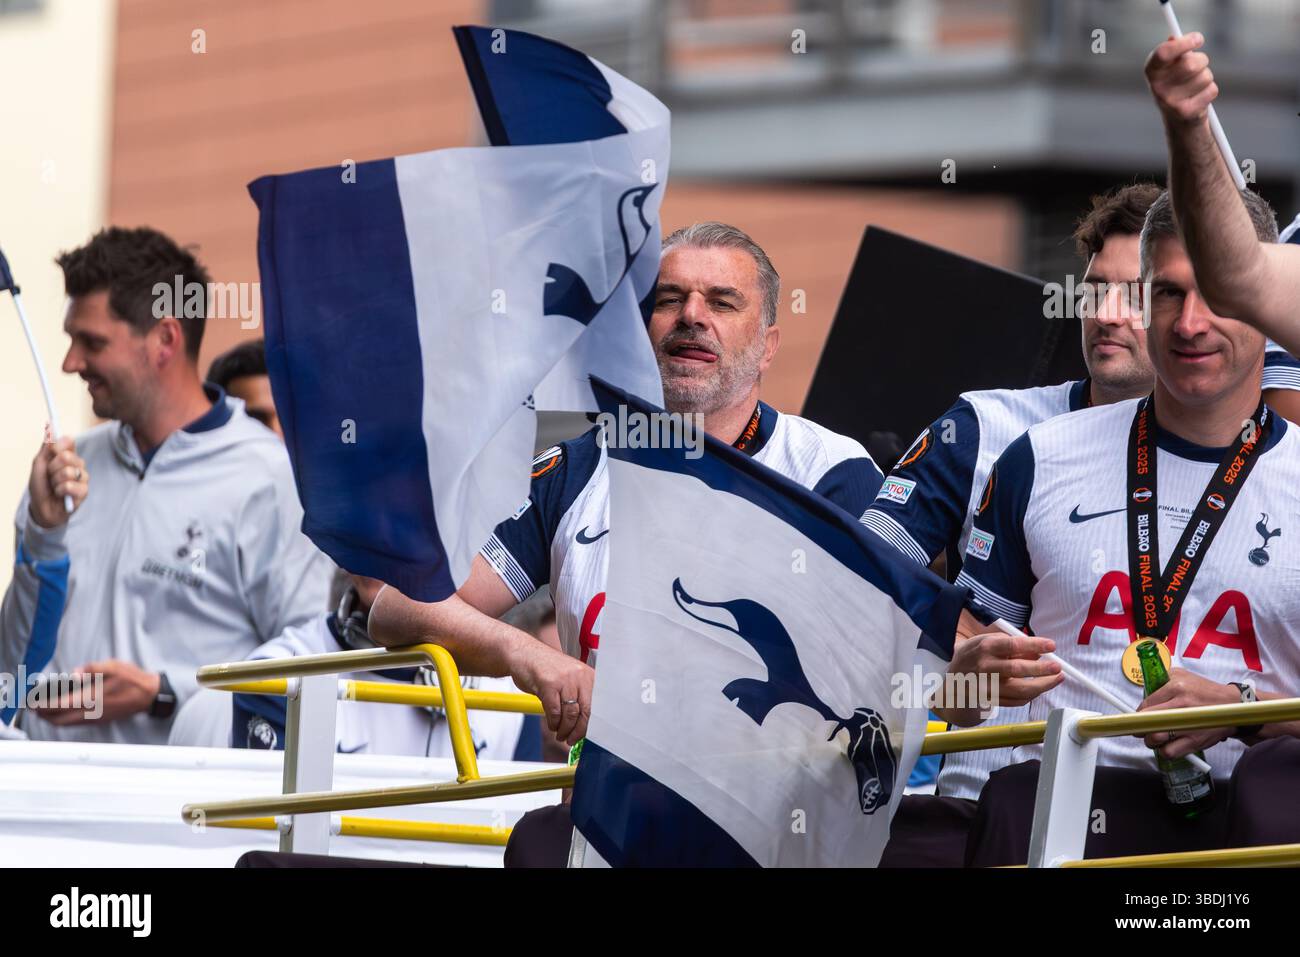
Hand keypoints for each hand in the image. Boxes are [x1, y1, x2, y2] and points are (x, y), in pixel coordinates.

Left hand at [27, 434, 87, 528]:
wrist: (41, 508)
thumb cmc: (41, 487)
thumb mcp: (39, 465)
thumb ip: (46, 448)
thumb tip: (50, 428)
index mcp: (67, 456)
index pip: (69, 442)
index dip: (60, 444)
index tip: (53, 449)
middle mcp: (77, 465)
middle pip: (67, 456)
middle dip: (52, 468)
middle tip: (50, 476)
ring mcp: (82, 478)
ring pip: (68, 472)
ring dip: (55, 481)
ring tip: (54, 487)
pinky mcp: (84, 492)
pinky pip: (70, 486)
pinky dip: (60, 491)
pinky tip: (60, 495)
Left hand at [34, 659, 160, 724]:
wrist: (149, 695)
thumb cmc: (133, 680)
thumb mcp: (114, 666)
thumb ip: (92, 668)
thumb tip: (74, 673)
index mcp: (92, 698)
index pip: (60, 705)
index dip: (43, 705)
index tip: (33, 702)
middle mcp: (91, 712)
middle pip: (59, 719)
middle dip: (44, 715)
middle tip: (33, 708)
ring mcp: (95, 718)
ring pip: (66, 724)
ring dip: (52, 719)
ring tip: (43, 711)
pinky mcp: (100, 720)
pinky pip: (76, 724)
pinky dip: (64, 721)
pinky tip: (62, 714)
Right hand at [509, 640, 593, 745]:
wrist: (524, 653)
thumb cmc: (546, 668)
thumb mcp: (569, 677)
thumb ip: (578, 696)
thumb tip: (584, 724)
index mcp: (588, 675)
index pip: (597, 705)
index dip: (591, 724)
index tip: (586, 736)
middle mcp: (579, 676)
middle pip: (586, 711)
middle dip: (579, 731)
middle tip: (572, 740)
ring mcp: (564, 680)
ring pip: (570, 714)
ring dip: (565, 729)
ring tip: (560, 734)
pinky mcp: (548, 684)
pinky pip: (554, 712)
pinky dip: (553, 723)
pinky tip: (552, 725)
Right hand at [934, 632, 1062, 725]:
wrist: (953, 683)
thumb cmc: (975, 657)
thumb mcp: (987, 643)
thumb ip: (1011, 646)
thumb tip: (1037, 653)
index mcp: (984, 647)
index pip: (1012, 645)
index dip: (1034, 645)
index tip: (1051, 646)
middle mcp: (985, 667)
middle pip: (1017, 669)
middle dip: (1042, 669)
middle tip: (1059, 668)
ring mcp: (987, 686)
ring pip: (1021, 690)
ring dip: (1043, 685)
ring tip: (1057, 679)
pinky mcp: (991, 701)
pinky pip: (1017, 701)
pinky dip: (1031, 695)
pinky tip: (1039, 688)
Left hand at [1136, 668, 1237, 759]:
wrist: (1234, 706)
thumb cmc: (1205, 691)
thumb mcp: (1181, 675)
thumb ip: (1159, 681)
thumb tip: (1142, 694)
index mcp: (1176, 687)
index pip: (1145, 704)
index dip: (1138, 713)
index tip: (1139, 717)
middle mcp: (1181, 705)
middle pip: (1146, 721)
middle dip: (1140, 727)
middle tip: (1142, 728)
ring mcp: (1188, 725)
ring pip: (1154, 738)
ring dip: (1150, 740)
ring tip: (1154, 737)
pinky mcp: (1195, 741)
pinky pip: (1169, 752)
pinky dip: (1164, 751)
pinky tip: (1167, 745)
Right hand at [1145, 33, 1217, 127]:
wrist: (1176, 116)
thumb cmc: (1176, 81)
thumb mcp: (1171, 64)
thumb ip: (1174, 49)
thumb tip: (1174, 37)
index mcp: (1152, 70)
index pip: (1164, 52)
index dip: (1184, 43)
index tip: (1198, 39)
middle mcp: (1156, 87)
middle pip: (1191, 64)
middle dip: (1202, 60)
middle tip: (1200, 63)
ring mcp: (1170, 101)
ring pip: (1205, 76)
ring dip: (1206, 76)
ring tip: (1196, 83)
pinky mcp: (1186, 112)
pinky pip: (1211, 90)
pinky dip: (1210, 90)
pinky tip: (1199, 96)